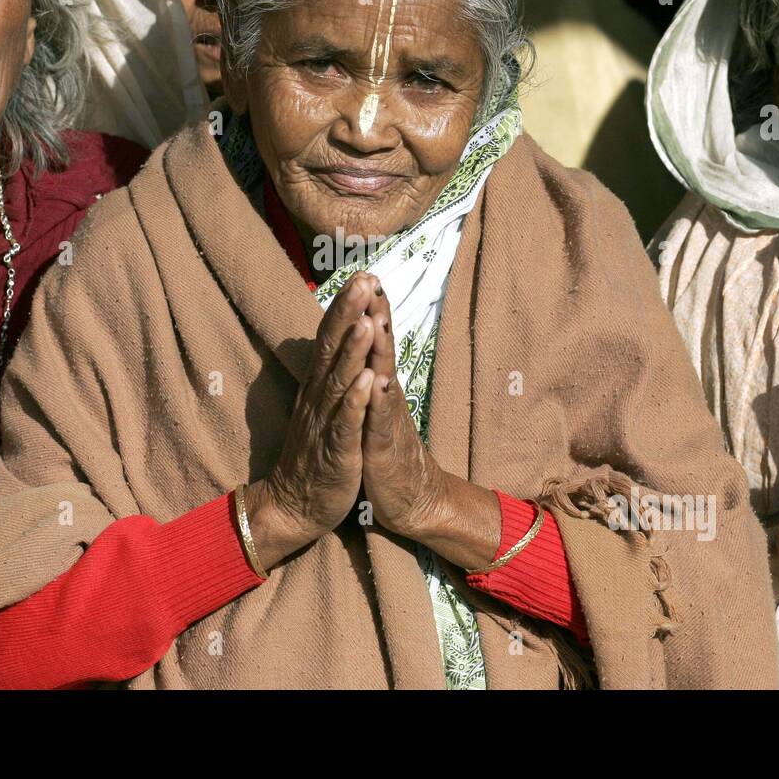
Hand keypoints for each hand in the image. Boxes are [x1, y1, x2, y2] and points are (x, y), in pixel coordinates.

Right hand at [246, 272, 379, 569]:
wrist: (297, 505)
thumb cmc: (317, 453)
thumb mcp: (324, 407)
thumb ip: (331, 373)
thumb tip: (338, 337)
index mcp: (319, 387)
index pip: (330, 338)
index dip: (346, 307)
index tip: (364, 275)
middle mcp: (319, 398)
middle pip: (332, 348)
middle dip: (348, 313)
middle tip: (364, 279)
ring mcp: (326, 423)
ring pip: (340, 380)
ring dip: (353, 350)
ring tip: (368, 320)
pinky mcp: (336, 451)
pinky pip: (346, 422)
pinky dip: (356, 401)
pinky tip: (368, 379)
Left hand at [360, 287, 499, 569]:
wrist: (413, 502)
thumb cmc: (388, 454)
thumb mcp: (376, 412)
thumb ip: (374, 380)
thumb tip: (370, 352)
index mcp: (379, 388)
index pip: (373, 343)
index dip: (370, 310)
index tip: (364, 276)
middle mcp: (386, 398)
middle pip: (381, 350)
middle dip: (377, 316)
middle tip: (373, 281)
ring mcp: (388, 421)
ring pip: (383, 379)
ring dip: (380, 351)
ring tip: (376, 321)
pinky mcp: (384, 448)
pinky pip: (380, 422)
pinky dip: (377, 402)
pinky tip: (376, 383)